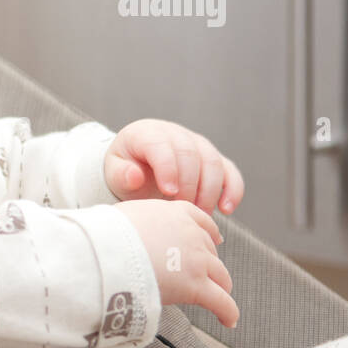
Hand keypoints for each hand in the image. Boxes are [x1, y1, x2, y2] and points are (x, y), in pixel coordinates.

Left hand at [104, 119, 243, 214]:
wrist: (137, 166)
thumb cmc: (125, 169)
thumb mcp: (115, 172)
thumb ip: (122, 174)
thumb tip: (134, 176)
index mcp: (148, 133)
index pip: (161, 146)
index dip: (168, 168)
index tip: (168, 192)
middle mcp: (176, 134)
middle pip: (191, 155)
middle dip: (189, 185)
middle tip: (183, 209)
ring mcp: (197, 145)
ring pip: (213, 163)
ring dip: (209, 191)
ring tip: (199, 214)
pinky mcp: (213, 159)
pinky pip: (229, 171)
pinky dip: (232, 190)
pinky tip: (226, 209)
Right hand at [114, 199, 238, 327]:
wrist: (107, 250)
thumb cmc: (105, 235)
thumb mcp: (124, 215)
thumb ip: (138, 222)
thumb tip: (124, 231)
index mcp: (175, 213)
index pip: (202, 221)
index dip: (210, 233)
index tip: (215, 239)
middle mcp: (191, 234)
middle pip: (210, 250)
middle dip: (209, 263)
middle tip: (202, 275)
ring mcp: (197, 260)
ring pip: (220, 276)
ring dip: (221, 287)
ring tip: (220, 298)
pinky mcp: (196, 286)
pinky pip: (221, 302)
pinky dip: (228, 312)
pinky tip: (228, 320)